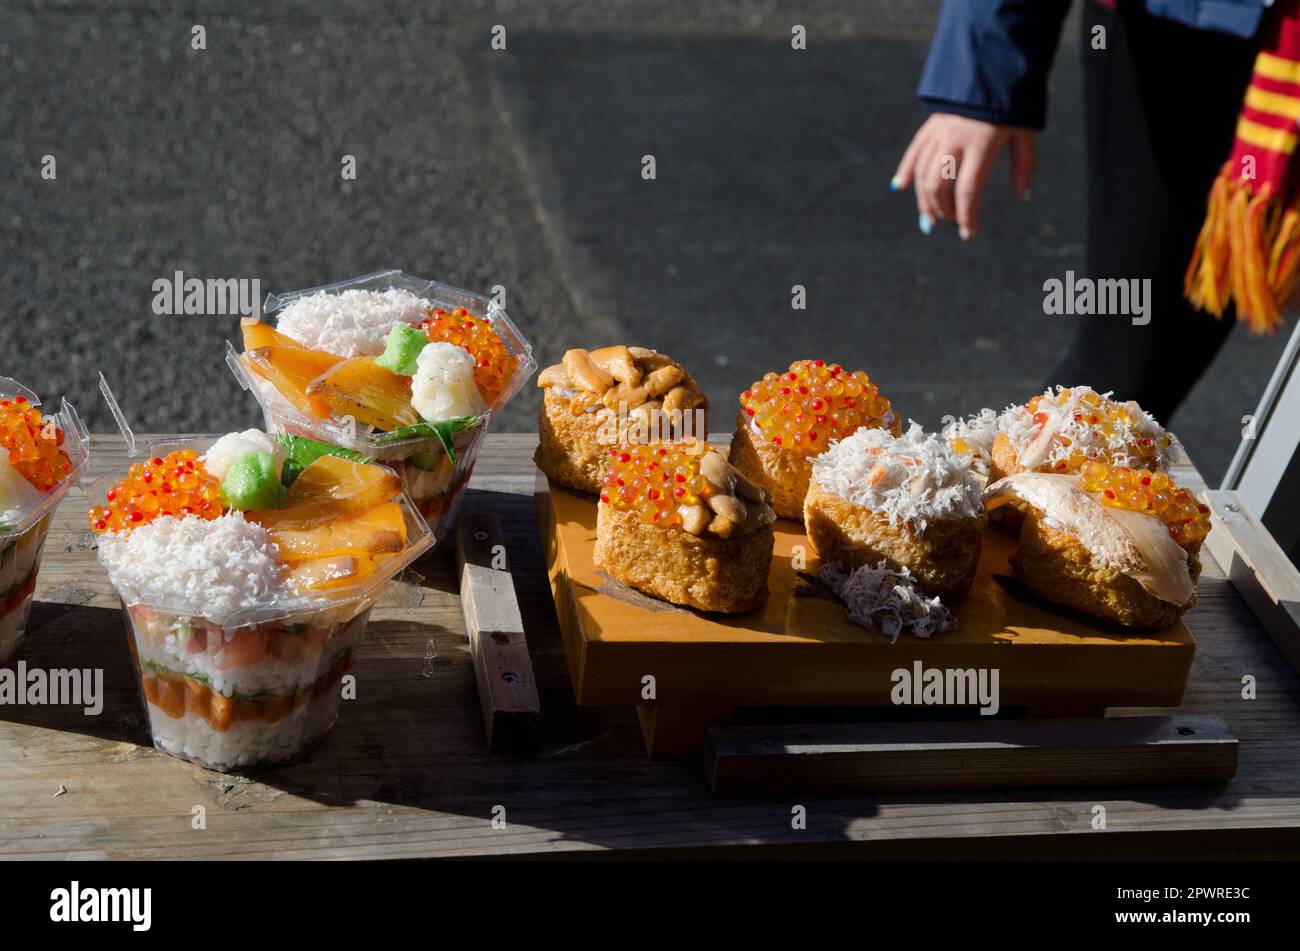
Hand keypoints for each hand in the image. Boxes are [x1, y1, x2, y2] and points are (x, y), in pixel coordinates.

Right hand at [892, 114, 1035, 240]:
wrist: (992, 63)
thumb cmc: (1013, 102)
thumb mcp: (1025, 132)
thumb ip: (1024, 165)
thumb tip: (1023, 196)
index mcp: (981, 145)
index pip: (968, 190)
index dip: (967, 216)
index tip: (968, 234)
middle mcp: (955, 141)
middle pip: (939, 186)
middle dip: (943, 211)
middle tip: (952, 223)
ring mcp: (939, 133)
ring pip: (923, 174)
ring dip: (924, 200)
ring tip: (930, 218)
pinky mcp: (930, 125)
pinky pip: (913, 152)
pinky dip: (905, 170)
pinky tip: (900, 187)